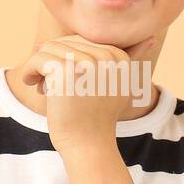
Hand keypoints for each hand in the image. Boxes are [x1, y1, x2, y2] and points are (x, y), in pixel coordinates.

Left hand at [19, 33, 156, 149]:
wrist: (88, 146)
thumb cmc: (98, 117)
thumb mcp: (118, 86)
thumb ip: (131, 60)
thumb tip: (153, 38)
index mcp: (119, 58)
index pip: (82, 41)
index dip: (68, 58)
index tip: (66, 80)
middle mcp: (107, 57)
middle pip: (65, 42)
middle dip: (53, 60)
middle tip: (49, 83)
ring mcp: (87, 63)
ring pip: (49, 48)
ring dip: (41, 66)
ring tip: (44, 87)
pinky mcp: (67, 71)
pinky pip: (39, 58)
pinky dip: (30, 70)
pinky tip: (32, 83)